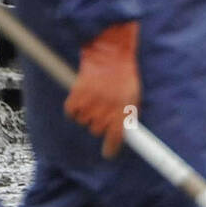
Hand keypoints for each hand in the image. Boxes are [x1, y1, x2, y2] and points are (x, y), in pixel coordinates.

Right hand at [64, 21, 140, 158]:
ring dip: (87, 113)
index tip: (108, 153)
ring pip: (83, 121)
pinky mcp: (76, 96)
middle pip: (96, 130)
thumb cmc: (124, 73)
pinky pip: (71, 112)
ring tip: (95, 97)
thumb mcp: (134, 94)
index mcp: (123, 110)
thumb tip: (127, 132)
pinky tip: (82, 96)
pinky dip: (75, 107)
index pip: (115, 137)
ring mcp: (90, 103)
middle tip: (103, 109)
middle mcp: (106, 109)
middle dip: (99, 123)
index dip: (111, 148)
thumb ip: (129, 114)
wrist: (110, 53)